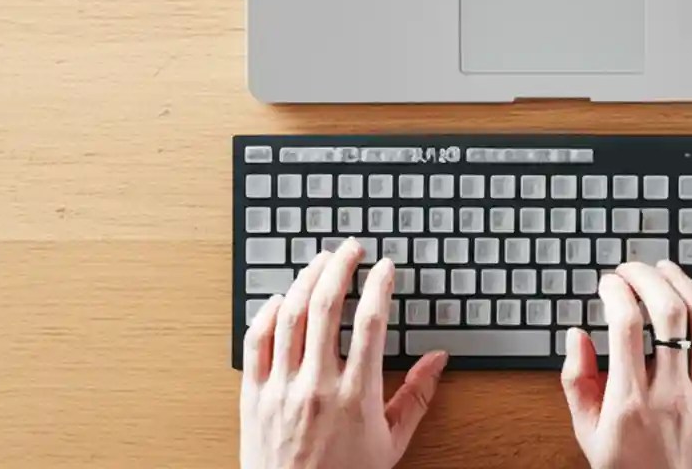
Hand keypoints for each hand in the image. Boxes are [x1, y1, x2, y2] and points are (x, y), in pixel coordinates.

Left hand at [240, 239, 448, 468]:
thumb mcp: (392, 442)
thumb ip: (417, 397)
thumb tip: (438, 360)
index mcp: (355, 395)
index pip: (369, 323)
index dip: (378, 286)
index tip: (384, 267)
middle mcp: (316, 385)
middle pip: (324, 306)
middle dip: (340, 267)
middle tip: (351, 249)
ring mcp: (280, 388)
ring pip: (289, 316)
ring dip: (305, 279)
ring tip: (320, 261)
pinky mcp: (253, 395)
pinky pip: (256, 341)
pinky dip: (266, 313)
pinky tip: (280, 298)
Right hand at [560, 261, 691, 468]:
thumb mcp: (587, 435)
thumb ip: (575, 382)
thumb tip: (576, 337)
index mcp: (630, 401)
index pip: (625, 324)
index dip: (615, 291)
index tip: (608, 284)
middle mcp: (671, 393)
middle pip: (666, 313)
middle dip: (646, 277)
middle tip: (632, 270)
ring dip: (683, 284)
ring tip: (665, 270)